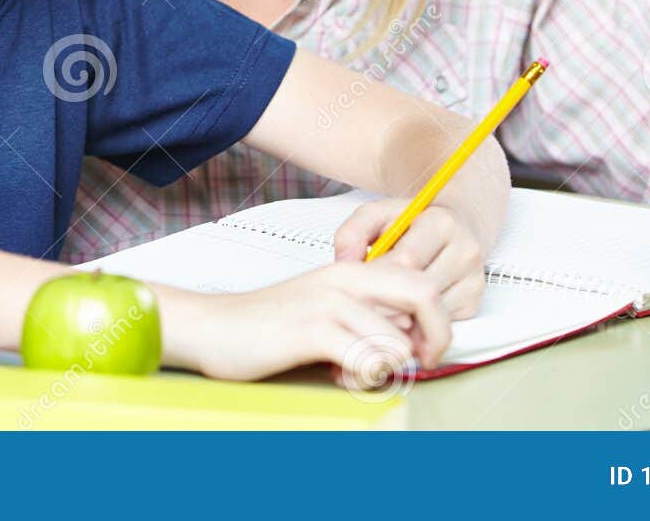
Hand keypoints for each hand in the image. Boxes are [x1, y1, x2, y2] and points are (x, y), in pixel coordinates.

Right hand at [173, 262, 450, 384]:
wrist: (211, 326)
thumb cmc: (269, 326)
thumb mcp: (324, 308)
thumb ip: (365, 315)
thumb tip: (411, 339)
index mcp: (352, 270)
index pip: (421, 282)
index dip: (438, 320)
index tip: (426, 350)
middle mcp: (346, 279)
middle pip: (424, 297)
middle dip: (436, 339)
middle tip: (418, 365)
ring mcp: (329, 303)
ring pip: (397, 342)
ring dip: (384, 370)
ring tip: (354, 373)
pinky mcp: (312, 331)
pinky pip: (367, 361)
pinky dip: (362, 379)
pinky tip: (339, 377)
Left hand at [332, 200, 485, 318]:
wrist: (454, 225)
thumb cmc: (412, 224)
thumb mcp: (377, 215)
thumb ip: (353, 232)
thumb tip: (345, 261)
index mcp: (440, 223)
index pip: (406, 261)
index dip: (378, 279)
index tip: (359, 288)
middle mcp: (464, 250)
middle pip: (421, 290)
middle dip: (388, 303)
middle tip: (363, 310)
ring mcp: (473, 278)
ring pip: (432, 312)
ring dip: (402, 318)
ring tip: (380, 313)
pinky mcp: (475, 301)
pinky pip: (441, 324)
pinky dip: (418, 326)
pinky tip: (401, 317)